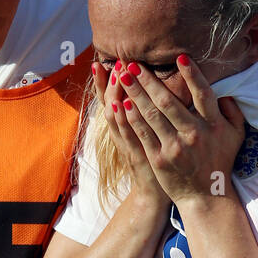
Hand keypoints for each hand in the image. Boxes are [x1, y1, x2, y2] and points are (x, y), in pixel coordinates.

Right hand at [93, 60, 168, 210]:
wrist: (153, 196)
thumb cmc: (155, 162)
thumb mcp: (146, 135)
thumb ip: (144, 114)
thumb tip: (142, 90)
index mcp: (123, 128)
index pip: (111, 100)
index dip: (104, 83)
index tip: (101, 62)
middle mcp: (121, 135)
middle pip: (109, 104)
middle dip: (109, 83)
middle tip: (111, 62)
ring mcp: (127, 146)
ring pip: (115, 118)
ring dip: (114, 96)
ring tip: (113, 76)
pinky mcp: (136, 158)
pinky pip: (127, 137)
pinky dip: (122, 122)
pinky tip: (119, 106)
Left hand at [114, 57, 245, 203]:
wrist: (206, 196)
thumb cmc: (220, 161)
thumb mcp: (235, 136)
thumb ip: (232, 112)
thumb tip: (225, 90)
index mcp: (214, 125)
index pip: (202, 94)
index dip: (192, 75)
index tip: (180, 57)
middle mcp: (195, 134)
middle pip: (168, 102)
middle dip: (149, 80)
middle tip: (133, 63)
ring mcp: (176, 147)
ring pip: (152, 115)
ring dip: (135, 93)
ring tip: (122, 77)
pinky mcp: (160, 159)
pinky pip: (144, 134)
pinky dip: (132, 118)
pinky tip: (122, 103)